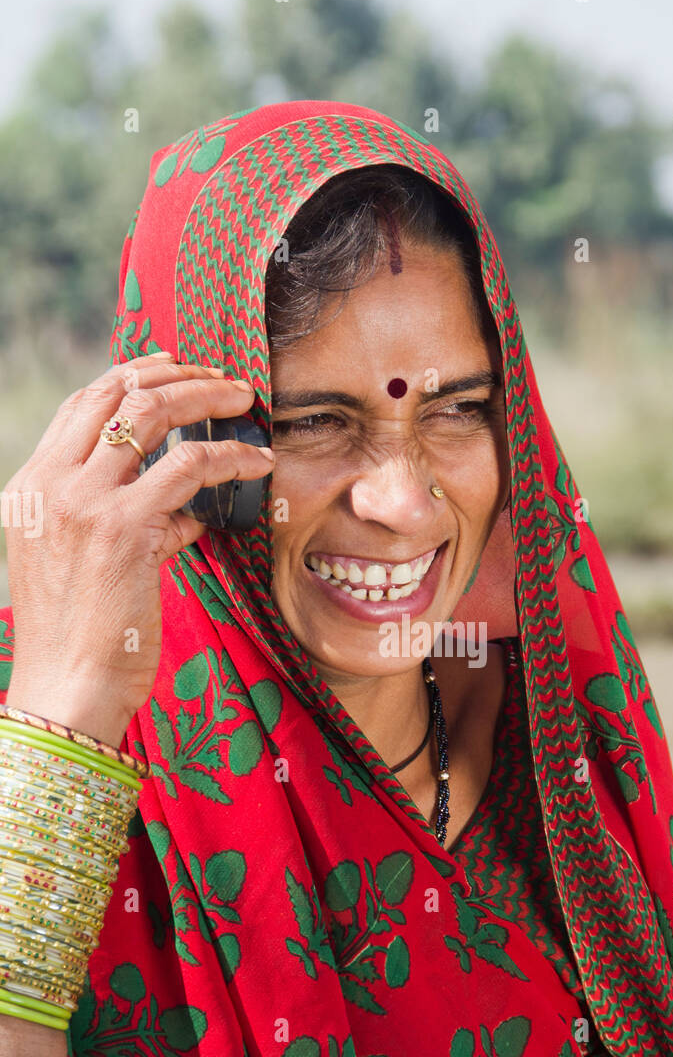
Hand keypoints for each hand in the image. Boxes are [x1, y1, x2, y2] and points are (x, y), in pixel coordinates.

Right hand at [2, 353, 273, 746]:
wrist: (68, 688)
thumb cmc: (84, 641)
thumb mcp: (90, 569)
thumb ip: (131, 528)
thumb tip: (184, 515)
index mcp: (32, 490)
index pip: (81, 407)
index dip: (129, 377)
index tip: (172, 368)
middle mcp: (50, 485)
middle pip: (113, 394)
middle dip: (173, 373)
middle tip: (220, 377)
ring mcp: (83, 503)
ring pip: (150, 414)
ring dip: (204, 396)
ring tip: (244, 399)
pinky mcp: (124, 528)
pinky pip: (188, 467)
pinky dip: (230, 455)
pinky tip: (257, 459)